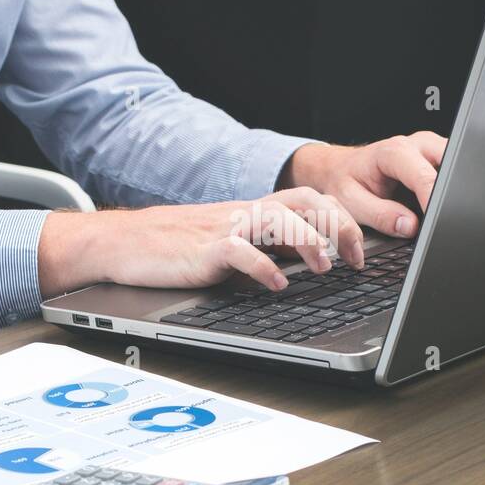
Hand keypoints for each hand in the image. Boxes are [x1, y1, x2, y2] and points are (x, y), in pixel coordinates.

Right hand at [37, 187, 364, 296]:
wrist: (124, 244)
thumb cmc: (176, 248)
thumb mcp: (231, 244)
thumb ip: (266, 248)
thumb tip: (308, 264)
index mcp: (255, 211)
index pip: (310, 200)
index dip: (342, 219)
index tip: (361, 251)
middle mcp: (245, 213)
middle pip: (305, 202)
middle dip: (338, 226)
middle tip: (354, 259)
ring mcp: (226, 228)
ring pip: (278, 220)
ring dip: (308, 242)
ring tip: (324, 268)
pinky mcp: (204, 249)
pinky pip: (240, 251)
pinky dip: (262, 267)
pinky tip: (276, 284)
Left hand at [278, 131, 447, 237]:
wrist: (340, 168)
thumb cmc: (344, 181)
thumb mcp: (352, 202)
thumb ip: (380, 215)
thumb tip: (410, 226)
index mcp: (395, 152)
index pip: (426, 178)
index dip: (434, 203)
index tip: (436, 224)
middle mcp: (417, 145)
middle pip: (451, 165)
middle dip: (451, 193)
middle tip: (442, 219)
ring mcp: (430, 149)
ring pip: (457, 167)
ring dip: (453, 190)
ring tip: (439, 211)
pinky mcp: (437, 159)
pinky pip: (453, 172)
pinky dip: (451, 189)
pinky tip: (439, 203)